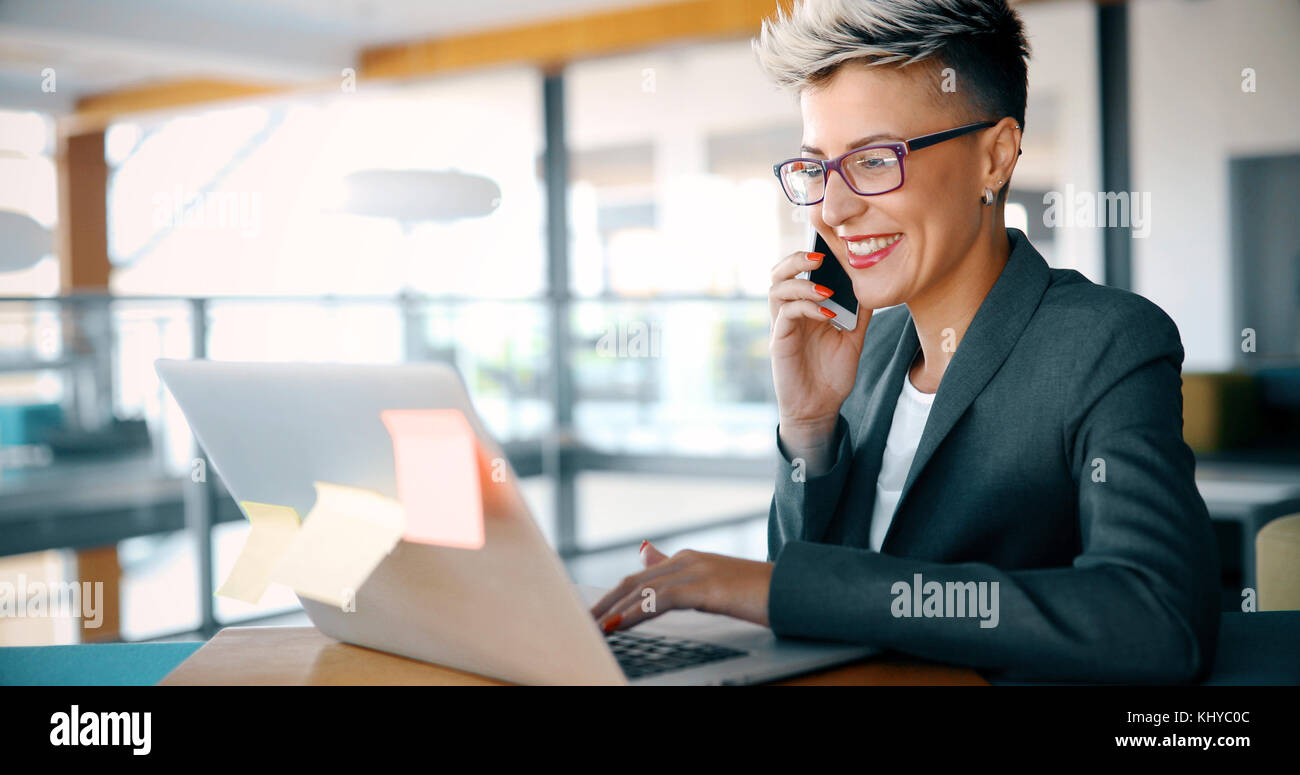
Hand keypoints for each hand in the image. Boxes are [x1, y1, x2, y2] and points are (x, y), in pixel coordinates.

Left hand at [590, 541, 773, 632]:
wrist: (795, 590)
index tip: (594, 615)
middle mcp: (687, 560)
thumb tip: (649, 558)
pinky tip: (618, 626)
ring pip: (642, 590)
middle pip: (633, 582)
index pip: (641, 578)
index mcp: (689, 560)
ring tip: (591, 629)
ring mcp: (695, 570)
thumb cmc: (760, 593)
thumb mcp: (717, 585)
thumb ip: (683, 578)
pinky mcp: (703, 587)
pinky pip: (659, 600)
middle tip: (582, 623)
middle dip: (604, 604)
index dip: (614, 596)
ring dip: (613, 611)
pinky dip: (634, 614)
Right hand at [769, 249, 871, 449]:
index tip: (829, 244)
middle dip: (796, 259)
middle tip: (819, 257)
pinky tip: (827, 314)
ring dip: (802, 283)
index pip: (799, 272)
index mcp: (804, 307)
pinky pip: (786, 314)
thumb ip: (859, 313)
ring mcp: (782, 326)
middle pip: (779, 273)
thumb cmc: (831, 375)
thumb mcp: (853, 338)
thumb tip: (873, 287)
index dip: (808, 254)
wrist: (820, 408)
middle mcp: (789, 313)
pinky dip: (806, 308)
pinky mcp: (779, 341)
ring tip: (826, 289)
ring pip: (776, 288)